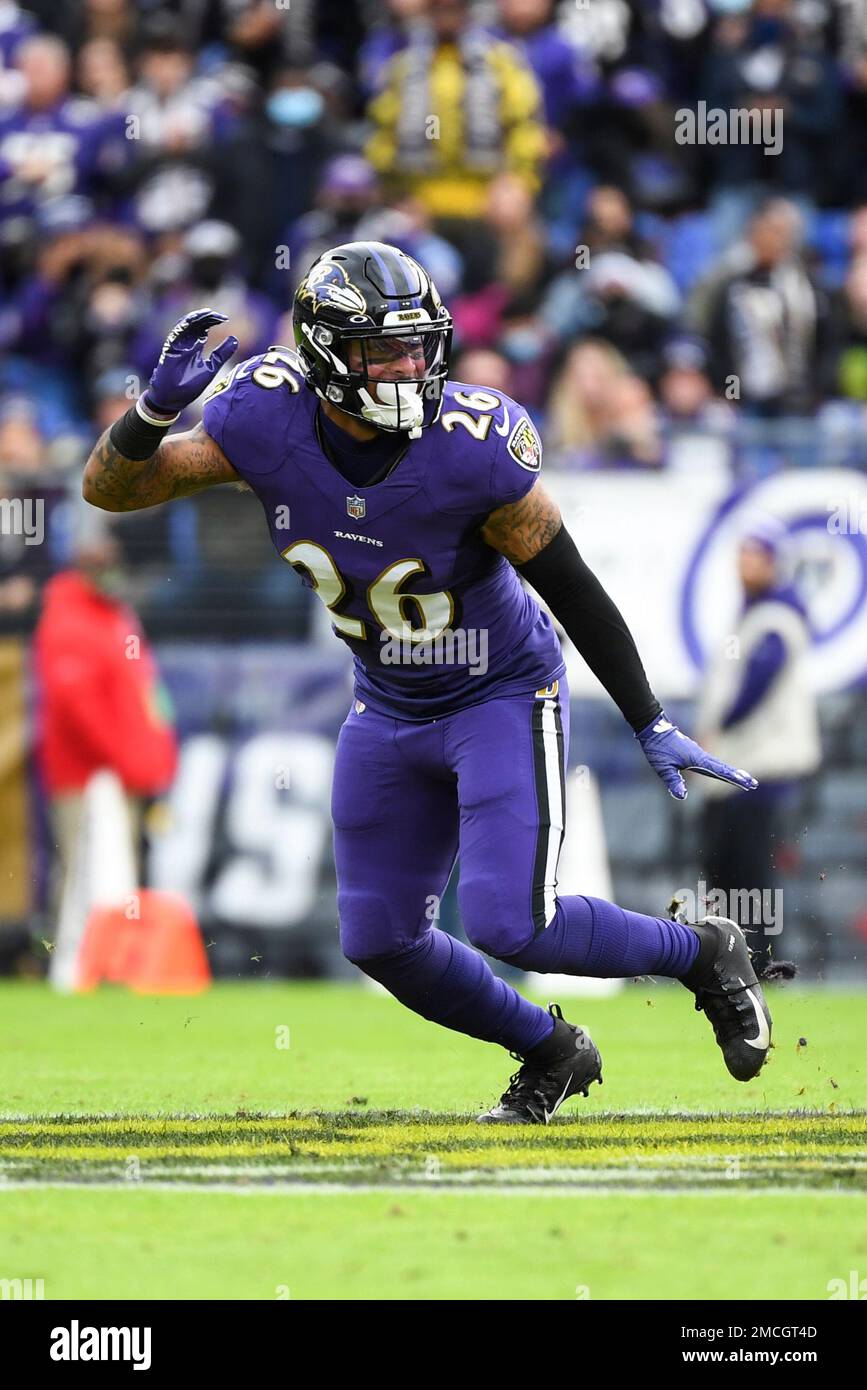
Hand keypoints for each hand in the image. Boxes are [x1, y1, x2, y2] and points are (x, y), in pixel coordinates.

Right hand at [144, 308, 238, 415]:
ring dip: (196, 318)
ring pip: (185, 325)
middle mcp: (186, 342)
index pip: (204, 327)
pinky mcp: (169, 350)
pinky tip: (192, 321)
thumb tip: (235, 339)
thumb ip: (221, 354)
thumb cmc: (190, 385)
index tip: (225, 319)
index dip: (213, 321)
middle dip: (207, 317)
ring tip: (208, 314)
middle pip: (196, 324)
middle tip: (219, 316)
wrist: (175, 398)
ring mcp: (177, 345)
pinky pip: (175, 335)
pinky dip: (183, 327)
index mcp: (195, 345)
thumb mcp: (211, 367)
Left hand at [636, 714, 757, 800]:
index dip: (734, 778)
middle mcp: (700, 756)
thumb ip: (673, 781)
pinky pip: (710, 762)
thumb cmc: (656, 747)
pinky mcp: (692, 752)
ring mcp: (697, 753)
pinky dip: (720, 768)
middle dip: (738, 776)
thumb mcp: (662, 767)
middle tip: (753, 784)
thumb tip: (682, 796)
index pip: (719, 771)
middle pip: (723, 768)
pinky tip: (722, 772)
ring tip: (742, 779)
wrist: (652, 727)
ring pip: (718, 765)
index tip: (748, 782)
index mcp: (696, 759)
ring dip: (731, 772)